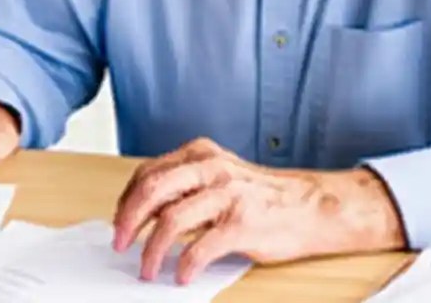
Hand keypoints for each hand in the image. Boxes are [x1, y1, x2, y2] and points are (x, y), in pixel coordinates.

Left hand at [112, 138, 403, 284]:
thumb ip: (184, 185)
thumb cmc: (261, 195)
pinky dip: (184, 266)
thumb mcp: (218, 176)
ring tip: (147, 269)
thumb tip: (141, 212)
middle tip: (119, 244)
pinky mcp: (242, 224)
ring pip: (171, 221)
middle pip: (152, 190)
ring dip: (151, 251)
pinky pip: (201, 248)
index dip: (127, 201)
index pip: (148, 173)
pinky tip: (181, 275)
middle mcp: (211, 169)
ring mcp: (227, 195)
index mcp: (200, 154)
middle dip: (128, 221)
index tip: (119, 222)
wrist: (311, 207)